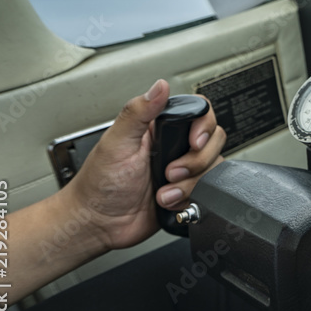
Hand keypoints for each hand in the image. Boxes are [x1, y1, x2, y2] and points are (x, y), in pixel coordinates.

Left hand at [66, 79, 225, 250]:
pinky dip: (190, 199)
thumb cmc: (99, 184)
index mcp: (159, 129)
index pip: (199, 113)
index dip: (204, 126)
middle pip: (212, 141)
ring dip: (189, 184)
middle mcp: (174, 147)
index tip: (194, 142)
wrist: (98, 224)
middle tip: (170, 171)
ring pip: (212, 168)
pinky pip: (207, 191)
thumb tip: (160, 86)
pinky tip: (170, 202)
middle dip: (195, 162)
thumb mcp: (116, 143)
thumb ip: (138, 112)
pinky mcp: (186, 193)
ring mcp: (182, 171)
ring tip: (164, 192)